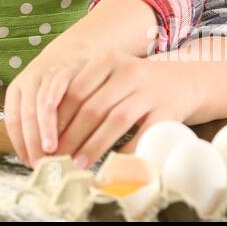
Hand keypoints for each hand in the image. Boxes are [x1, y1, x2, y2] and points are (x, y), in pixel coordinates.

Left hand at [3, 11, 193, 169]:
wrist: (181, 83)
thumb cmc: (132, 85)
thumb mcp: (107, 77)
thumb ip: (82, 93)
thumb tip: (50, 130)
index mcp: (107, 60)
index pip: (73, 90)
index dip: (57, 118)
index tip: (45, 140)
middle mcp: (128, 71)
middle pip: (92, 108)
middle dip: (71, 137)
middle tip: (57, 158)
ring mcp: (149, 91)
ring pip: (115, 121)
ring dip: (94, 146)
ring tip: (78, 164)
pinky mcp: (167, 111)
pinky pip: (142, 134)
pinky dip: (125, 152)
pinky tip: (111, 165)